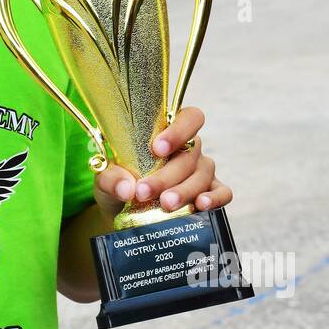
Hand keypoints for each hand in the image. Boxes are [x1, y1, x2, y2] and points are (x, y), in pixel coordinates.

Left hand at [93, 105, 232, 222]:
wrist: (122, 210)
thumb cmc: (118, 183)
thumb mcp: (106, 178)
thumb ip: (112, 178)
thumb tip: (127, 188)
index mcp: (168, 132)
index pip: (188, 118)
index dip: (178, 130)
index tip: (157, 149)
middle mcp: (189, 148)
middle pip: (189, 154)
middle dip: (166, 175)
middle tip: (145, 192)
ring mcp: (201, 170)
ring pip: (202, 174)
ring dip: (184, 190)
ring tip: (166, 204)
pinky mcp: (209, 192)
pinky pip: (223, 192)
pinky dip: (215, 198)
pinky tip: (201, 205)